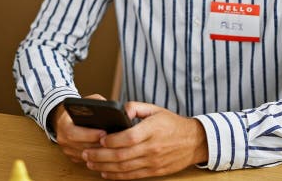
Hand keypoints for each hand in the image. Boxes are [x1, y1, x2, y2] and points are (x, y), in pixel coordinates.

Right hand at [52, 93, 107, 163]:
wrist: (66, 119)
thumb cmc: (78, 110)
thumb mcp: (86, 101)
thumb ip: (95, 101)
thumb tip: (108, 107)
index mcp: (63, 124)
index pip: (73, 132)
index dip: (89, 134)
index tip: (104, 132)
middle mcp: (62, 138)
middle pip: (81, 146)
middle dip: (97, 145)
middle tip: (112, 141)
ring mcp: (67, 150)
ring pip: (84, 156)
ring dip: (99, 153)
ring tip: (113, 147)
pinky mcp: (73, 157)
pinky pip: (86, 160)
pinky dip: (96, 158)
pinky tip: (107, 152)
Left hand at [81, 102, 207, 179]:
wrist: (194, 142)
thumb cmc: (173, 124)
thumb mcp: (156, 109)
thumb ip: (136, 107)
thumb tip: (120, 109)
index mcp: (152, 130)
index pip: (129, 137)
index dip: (112, 140)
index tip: (100, 139)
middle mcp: (152, 148)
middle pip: (122, 155)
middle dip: (100, 156)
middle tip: (86, 153)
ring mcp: (153, 161)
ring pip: (124, 168)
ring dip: (105, 167)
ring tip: (90, 163)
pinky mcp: (154, 171)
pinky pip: (132, 176)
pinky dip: (117, 176)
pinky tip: (105, 172)